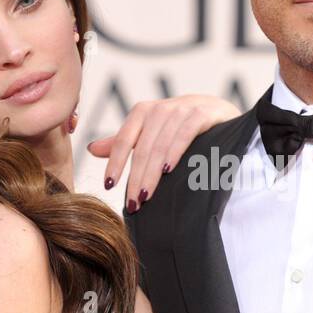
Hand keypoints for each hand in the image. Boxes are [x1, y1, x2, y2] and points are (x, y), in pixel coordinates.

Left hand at [87, 95, 241, 210]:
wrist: (220, 112)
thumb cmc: (181, 126)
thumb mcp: (151, 132)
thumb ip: (124, 142)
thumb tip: (92, 150)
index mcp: (143, 111)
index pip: (123, 139)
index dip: (115, 163)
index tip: (109, 186)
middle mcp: (160, 108)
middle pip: (142, 147)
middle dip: (136, 177)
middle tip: (133, 203)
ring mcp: (182, 108)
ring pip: (161, 144)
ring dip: (152, 172)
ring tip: (146, 196)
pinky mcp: (203, 113)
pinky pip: (185, 133)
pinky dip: (175, 151)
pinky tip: (168, 170)